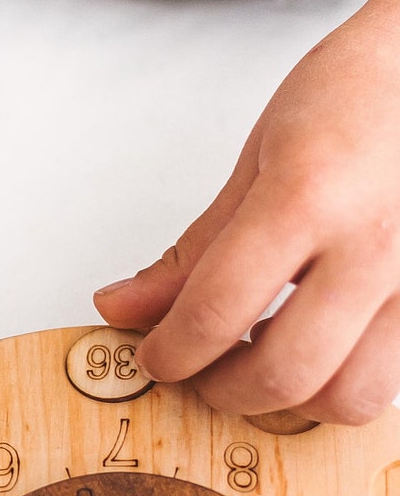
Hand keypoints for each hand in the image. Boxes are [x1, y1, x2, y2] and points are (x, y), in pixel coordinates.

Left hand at [94, 0, 399, 422]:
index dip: (171, 352)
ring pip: (351, 397)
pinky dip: (345, 380)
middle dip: (224, 390)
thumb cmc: (353, 96)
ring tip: (265, 359)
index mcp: (307, 197)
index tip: (157, 357)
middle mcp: (373, 245)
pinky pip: (392, 377)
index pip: (216, 311)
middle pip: (285, 374)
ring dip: (294, 400)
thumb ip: (194, 248)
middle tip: (202, 370)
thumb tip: (123, 308)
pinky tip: (321, 347)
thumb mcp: (258, 159)